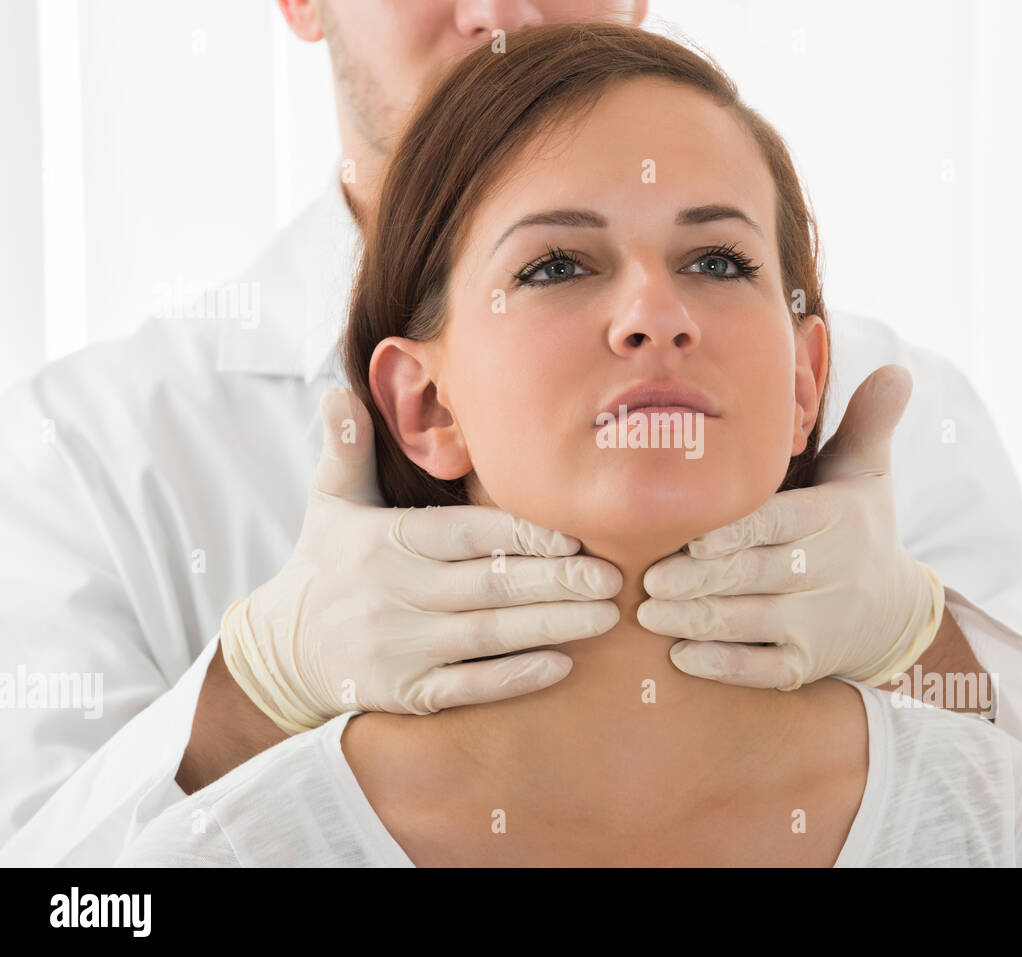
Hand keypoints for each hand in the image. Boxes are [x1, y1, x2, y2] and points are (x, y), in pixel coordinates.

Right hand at [221, 388, 621, 733]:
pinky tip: (561, 664)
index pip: (463, 533)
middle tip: (612, 575)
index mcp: (383, 540)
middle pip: (487, 585)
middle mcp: (391, 594)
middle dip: (555, 581)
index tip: (574, 534)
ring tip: (606, 615)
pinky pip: (467, 687)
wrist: (284, 651)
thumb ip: (345, 447)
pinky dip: (514, 677)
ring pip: (487, 636)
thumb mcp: (329, 500)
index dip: (520, 533)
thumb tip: (337, 391)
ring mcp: (398, 648)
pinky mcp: (405, 693)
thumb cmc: (326, 564)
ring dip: (551, 626)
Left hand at [638, 364, 943, 690]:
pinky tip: (680, 656)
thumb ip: (868, 422)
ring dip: (698, 621)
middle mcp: (827, 574)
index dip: (736, 532)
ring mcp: (817, 624)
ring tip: (649, 615)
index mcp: (833, 520)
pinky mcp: (806, 664)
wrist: (895, 612)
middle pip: (755, 575)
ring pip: (751, 623)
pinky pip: (762, 670)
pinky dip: (722, 666)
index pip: (778, 524)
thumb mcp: (869, 474)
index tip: (693, 536)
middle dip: (699, 580)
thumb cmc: (861, 529)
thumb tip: (896, 369)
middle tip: (650, 579)